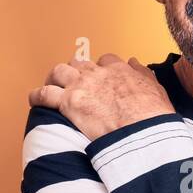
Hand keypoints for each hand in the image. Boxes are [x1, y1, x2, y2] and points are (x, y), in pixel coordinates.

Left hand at [28, 53, 174, 141]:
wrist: (142, 133)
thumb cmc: (153, 117)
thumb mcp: (157, 90)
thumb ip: (144, 74)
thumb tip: (134, 62)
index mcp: (120, 70)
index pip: (105, 60)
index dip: (101, 68)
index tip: (100, 77)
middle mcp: (98, 73)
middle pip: (79, 63)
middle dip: (75, 70)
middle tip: (72, 81)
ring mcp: (82, 86)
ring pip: (59, 72)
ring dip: (54, 78)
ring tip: (51, 86)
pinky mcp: (69, 103)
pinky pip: (45, 94)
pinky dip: (37, 96)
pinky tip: (34, 100)